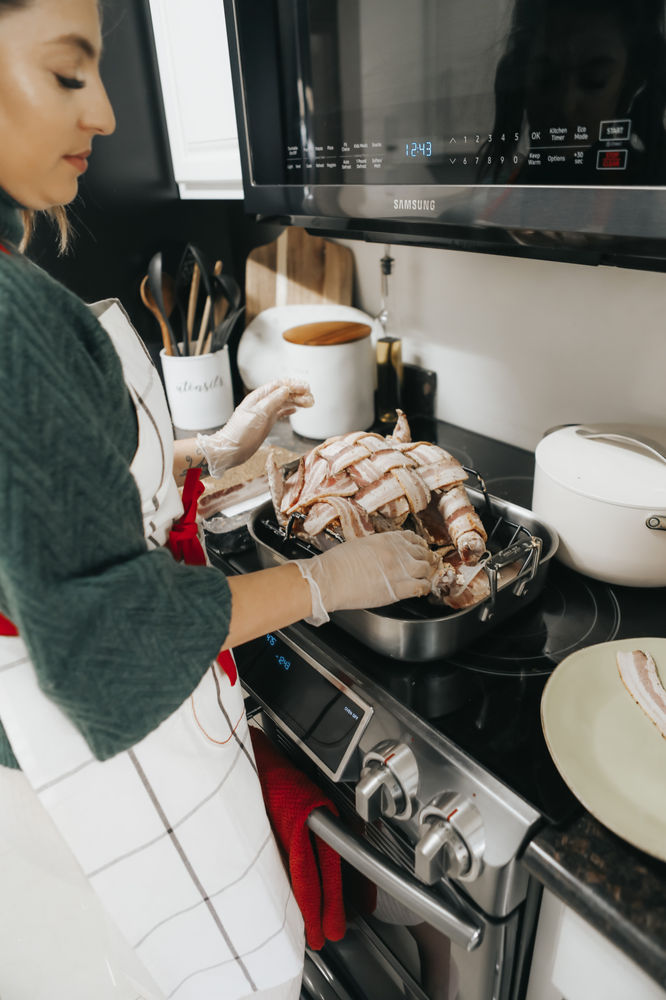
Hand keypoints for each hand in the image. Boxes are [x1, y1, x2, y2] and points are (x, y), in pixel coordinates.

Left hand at [198, 378, 312, 476]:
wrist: (230, 450)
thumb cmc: (240, 433)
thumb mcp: (258, 414)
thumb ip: (272, 401)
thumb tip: (285, 390)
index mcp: (259, 397)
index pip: (279, 385)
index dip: (294, 384)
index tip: (306, 387)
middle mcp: (262, 403)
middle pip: (284, 393)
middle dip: (298, 393)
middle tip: (311, 398)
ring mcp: (265, 413)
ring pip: (284, 402)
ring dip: (297, 402)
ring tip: (309, 403)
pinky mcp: (266, 422)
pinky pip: (280, 412)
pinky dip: (289, 410)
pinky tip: (296, 410)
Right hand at [294, 530, 437, 625]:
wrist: (330, 578)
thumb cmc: (338, 562)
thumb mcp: (360, 544)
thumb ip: (377, 546)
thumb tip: (381, 552)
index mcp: (387, 539)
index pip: (412, 538)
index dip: (419, 545)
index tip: (420, 549)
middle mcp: (397, 552)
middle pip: (423, 553)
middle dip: (427, 559)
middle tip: (429, 563)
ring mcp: (400, 570)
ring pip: (426, 569)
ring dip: (427, 573)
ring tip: (427, 576)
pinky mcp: (398, 588)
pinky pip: (421, 586)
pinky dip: (424, 587)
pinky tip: (421, 589)